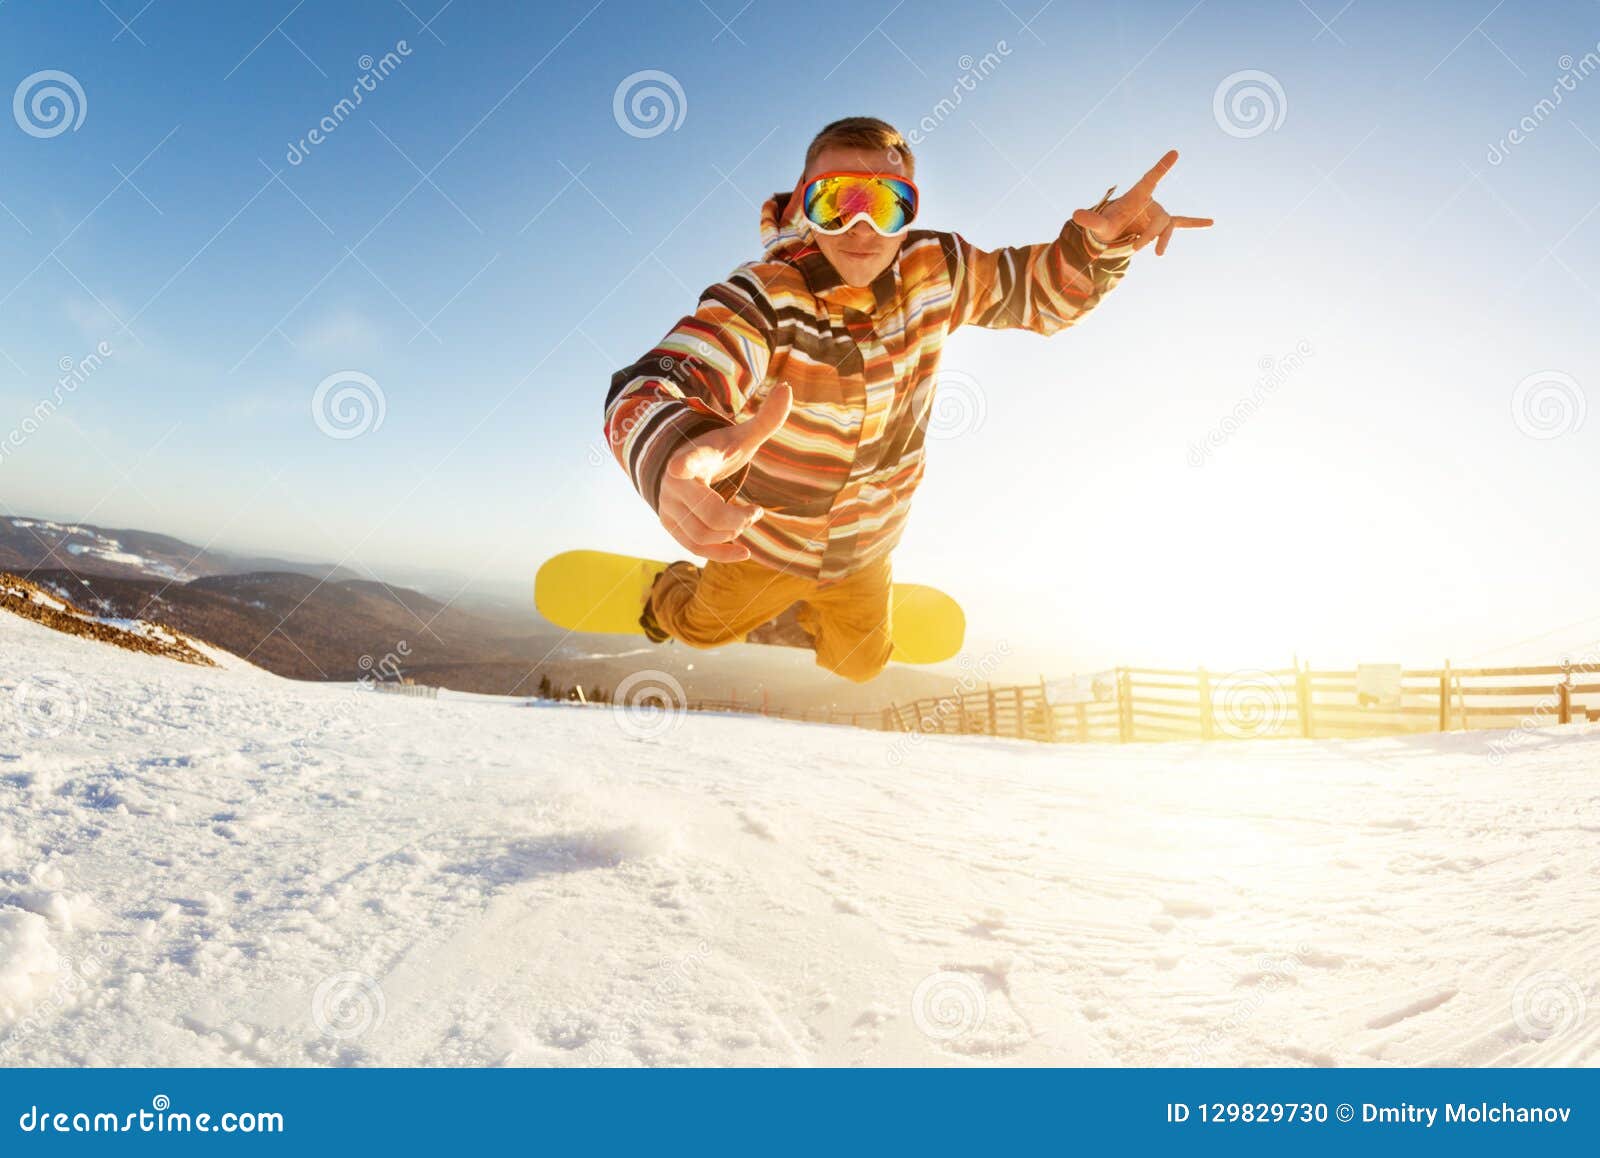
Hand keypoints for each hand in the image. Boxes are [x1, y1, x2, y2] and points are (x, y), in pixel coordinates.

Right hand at [658, 383, 792, 562]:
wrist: (678, 468)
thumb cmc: (716, 451)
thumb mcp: (740, 436)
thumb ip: (765, 418)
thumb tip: (787, 389)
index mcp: (694, 456)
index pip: (689, 459)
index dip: (685, 463)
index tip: (678, 467)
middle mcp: (676, 484)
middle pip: (707, 511)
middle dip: (736, 518)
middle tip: (756, 512)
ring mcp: (670, 508)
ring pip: (702, 533)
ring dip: (732, 533)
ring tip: (747, 520)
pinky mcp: (673, 527)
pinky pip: (694, 548)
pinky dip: (720, 554)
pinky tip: (743, 552)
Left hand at [1072, 149, 1212, 255]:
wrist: (1113, 235)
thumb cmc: (1107, 225)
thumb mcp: (1098, 225)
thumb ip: (1090, 219)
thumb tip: (1074, 215)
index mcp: (1137, 196)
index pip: (1151, 179)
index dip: (1162, 167)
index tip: (1175, 152)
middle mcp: (1151, 203)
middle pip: (1158, 219)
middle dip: (1150, 235)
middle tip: (1136, 248)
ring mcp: (1157, 214)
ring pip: (1166, 227)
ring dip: (1161, 239)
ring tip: (1159, 253)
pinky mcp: (1161, 226)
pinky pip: (1181, 223)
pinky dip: (1195, 222)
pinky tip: (1211, 222)